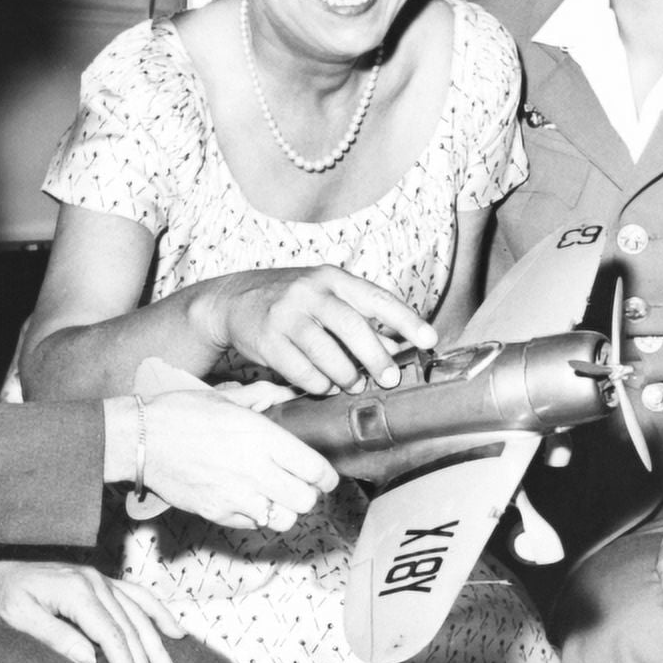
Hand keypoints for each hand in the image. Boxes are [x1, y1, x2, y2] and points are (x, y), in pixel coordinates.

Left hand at [0, 559, 187, 662]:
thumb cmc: (1, 595)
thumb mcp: (18, 618)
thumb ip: (55, 636)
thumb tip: (91, 659)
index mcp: (76, 592)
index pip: (112, 636)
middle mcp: (95, 583)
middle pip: (131, 629)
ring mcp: (101, 580)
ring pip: (140, 616)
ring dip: (158, 648)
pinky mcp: (101, 582)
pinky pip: (137, 596)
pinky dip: (158, 613)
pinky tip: (174, 631)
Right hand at [137, 386, 336, 528]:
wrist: (140, 439)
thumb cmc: (181, 413)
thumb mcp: (227, 396)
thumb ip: (264, 397)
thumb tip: (290, 393)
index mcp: (263, 437)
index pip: (316, 470)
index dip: (326, 476)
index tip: (324, 476)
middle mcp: (255, 470)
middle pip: (306, 500)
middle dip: (308, 494)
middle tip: (300, 485)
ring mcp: (236, 495)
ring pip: (284, 519)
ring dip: (284, 509)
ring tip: (275, 496)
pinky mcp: (217, 512)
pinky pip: (253, 524)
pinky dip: (256, 517)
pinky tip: (248, 500)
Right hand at [191, 266, 436, 393]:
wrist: (233, 300)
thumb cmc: (293, 302)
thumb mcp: (326, 296)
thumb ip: (360, 316)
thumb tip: (399, 346)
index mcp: (332, 278)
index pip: (376, 298)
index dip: (405, 320)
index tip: (429, 340)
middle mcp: (309, 291)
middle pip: (351, 325)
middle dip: (376, 356)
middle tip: (390, 379)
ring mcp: (286, 314)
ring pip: (326, 352)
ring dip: (345, 375)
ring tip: (352, 383)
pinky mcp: (267, 339)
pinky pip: (301, 370)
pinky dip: (318, 383)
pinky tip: (324, 385)